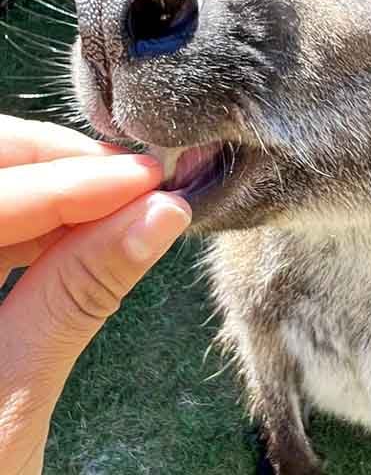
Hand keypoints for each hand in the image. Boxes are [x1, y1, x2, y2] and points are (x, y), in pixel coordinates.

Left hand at [0, 115, 190, 474]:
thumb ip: (80, 296)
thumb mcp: (12, 402)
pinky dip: (41, 224)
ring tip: (126, 201)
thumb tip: (160, 216)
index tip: (148, 179)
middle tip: (136, 179)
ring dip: (57, 190)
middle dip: (57, 166)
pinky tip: (87, 229)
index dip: (70, 182)